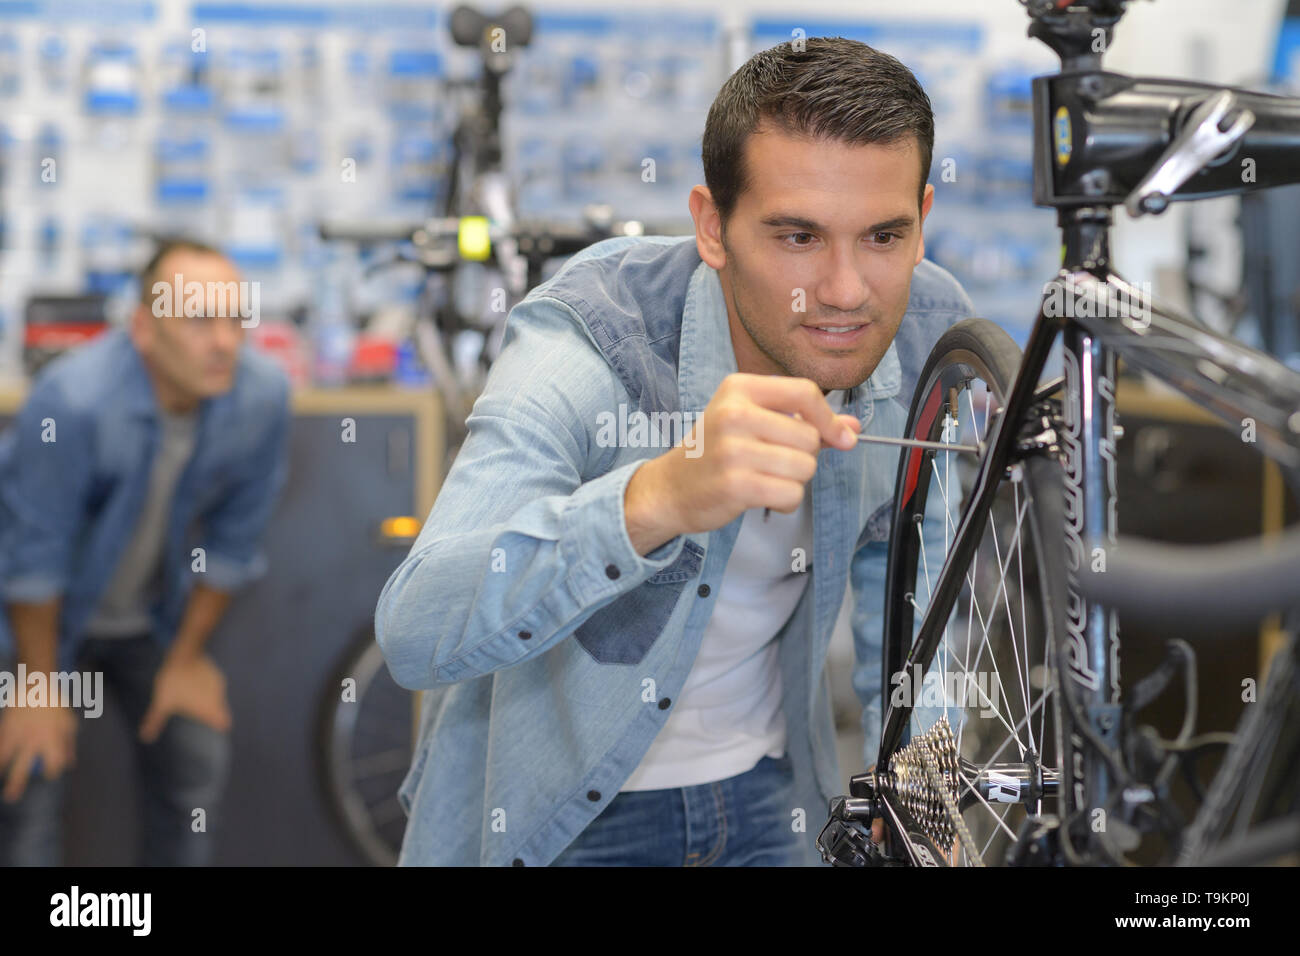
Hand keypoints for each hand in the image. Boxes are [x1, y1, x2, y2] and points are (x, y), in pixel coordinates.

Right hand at [0, 705, 76, 802]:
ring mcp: (17, 734)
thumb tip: (70, 765)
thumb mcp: (69, 723)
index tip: (50, 773)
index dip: (53, 770)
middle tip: (11, 797)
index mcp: (52, 738)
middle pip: (23, 766)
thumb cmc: (56, 706)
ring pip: (4, 756)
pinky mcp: (6, 728)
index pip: (53, 762)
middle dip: (17, 783)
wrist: (36, 685)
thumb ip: (69, 745)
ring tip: (0, 778)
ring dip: (1, 768)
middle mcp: (32, 739)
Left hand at [139, 653, 231, 743]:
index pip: (224, 722)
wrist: (184, 654)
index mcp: (208, 707)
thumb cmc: (173, 682)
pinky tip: (192, 682)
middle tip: (193, 707)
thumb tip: (146, 738)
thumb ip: (155, 721)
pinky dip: (205, 686)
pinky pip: (213, 685)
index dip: (220, 724)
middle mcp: (217, 697)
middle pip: (219, 709)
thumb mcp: (161, 703)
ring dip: (206, 698)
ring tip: (189, 693)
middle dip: (209, 711)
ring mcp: (218, 684)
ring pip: (216, 696)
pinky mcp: (216, 674)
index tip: (214, 726)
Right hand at [627, 374, 861, 546]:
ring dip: (795, 481)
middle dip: (804, 457)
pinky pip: (791, 494)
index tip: (842, 437)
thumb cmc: (716, 452)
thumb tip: (851, 428)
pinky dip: (786, 501)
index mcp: (739, 388)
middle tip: (774, 463)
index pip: (804, 392)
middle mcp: (734, 413)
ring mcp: (732, 449)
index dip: (829, 418)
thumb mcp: (753, 422)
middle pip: (809, 437)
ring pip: (805, 467)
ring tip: (767, 479)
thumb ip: (804, 422)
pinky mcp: (735, 484)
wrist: (670, 487)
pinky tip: (763, 496)